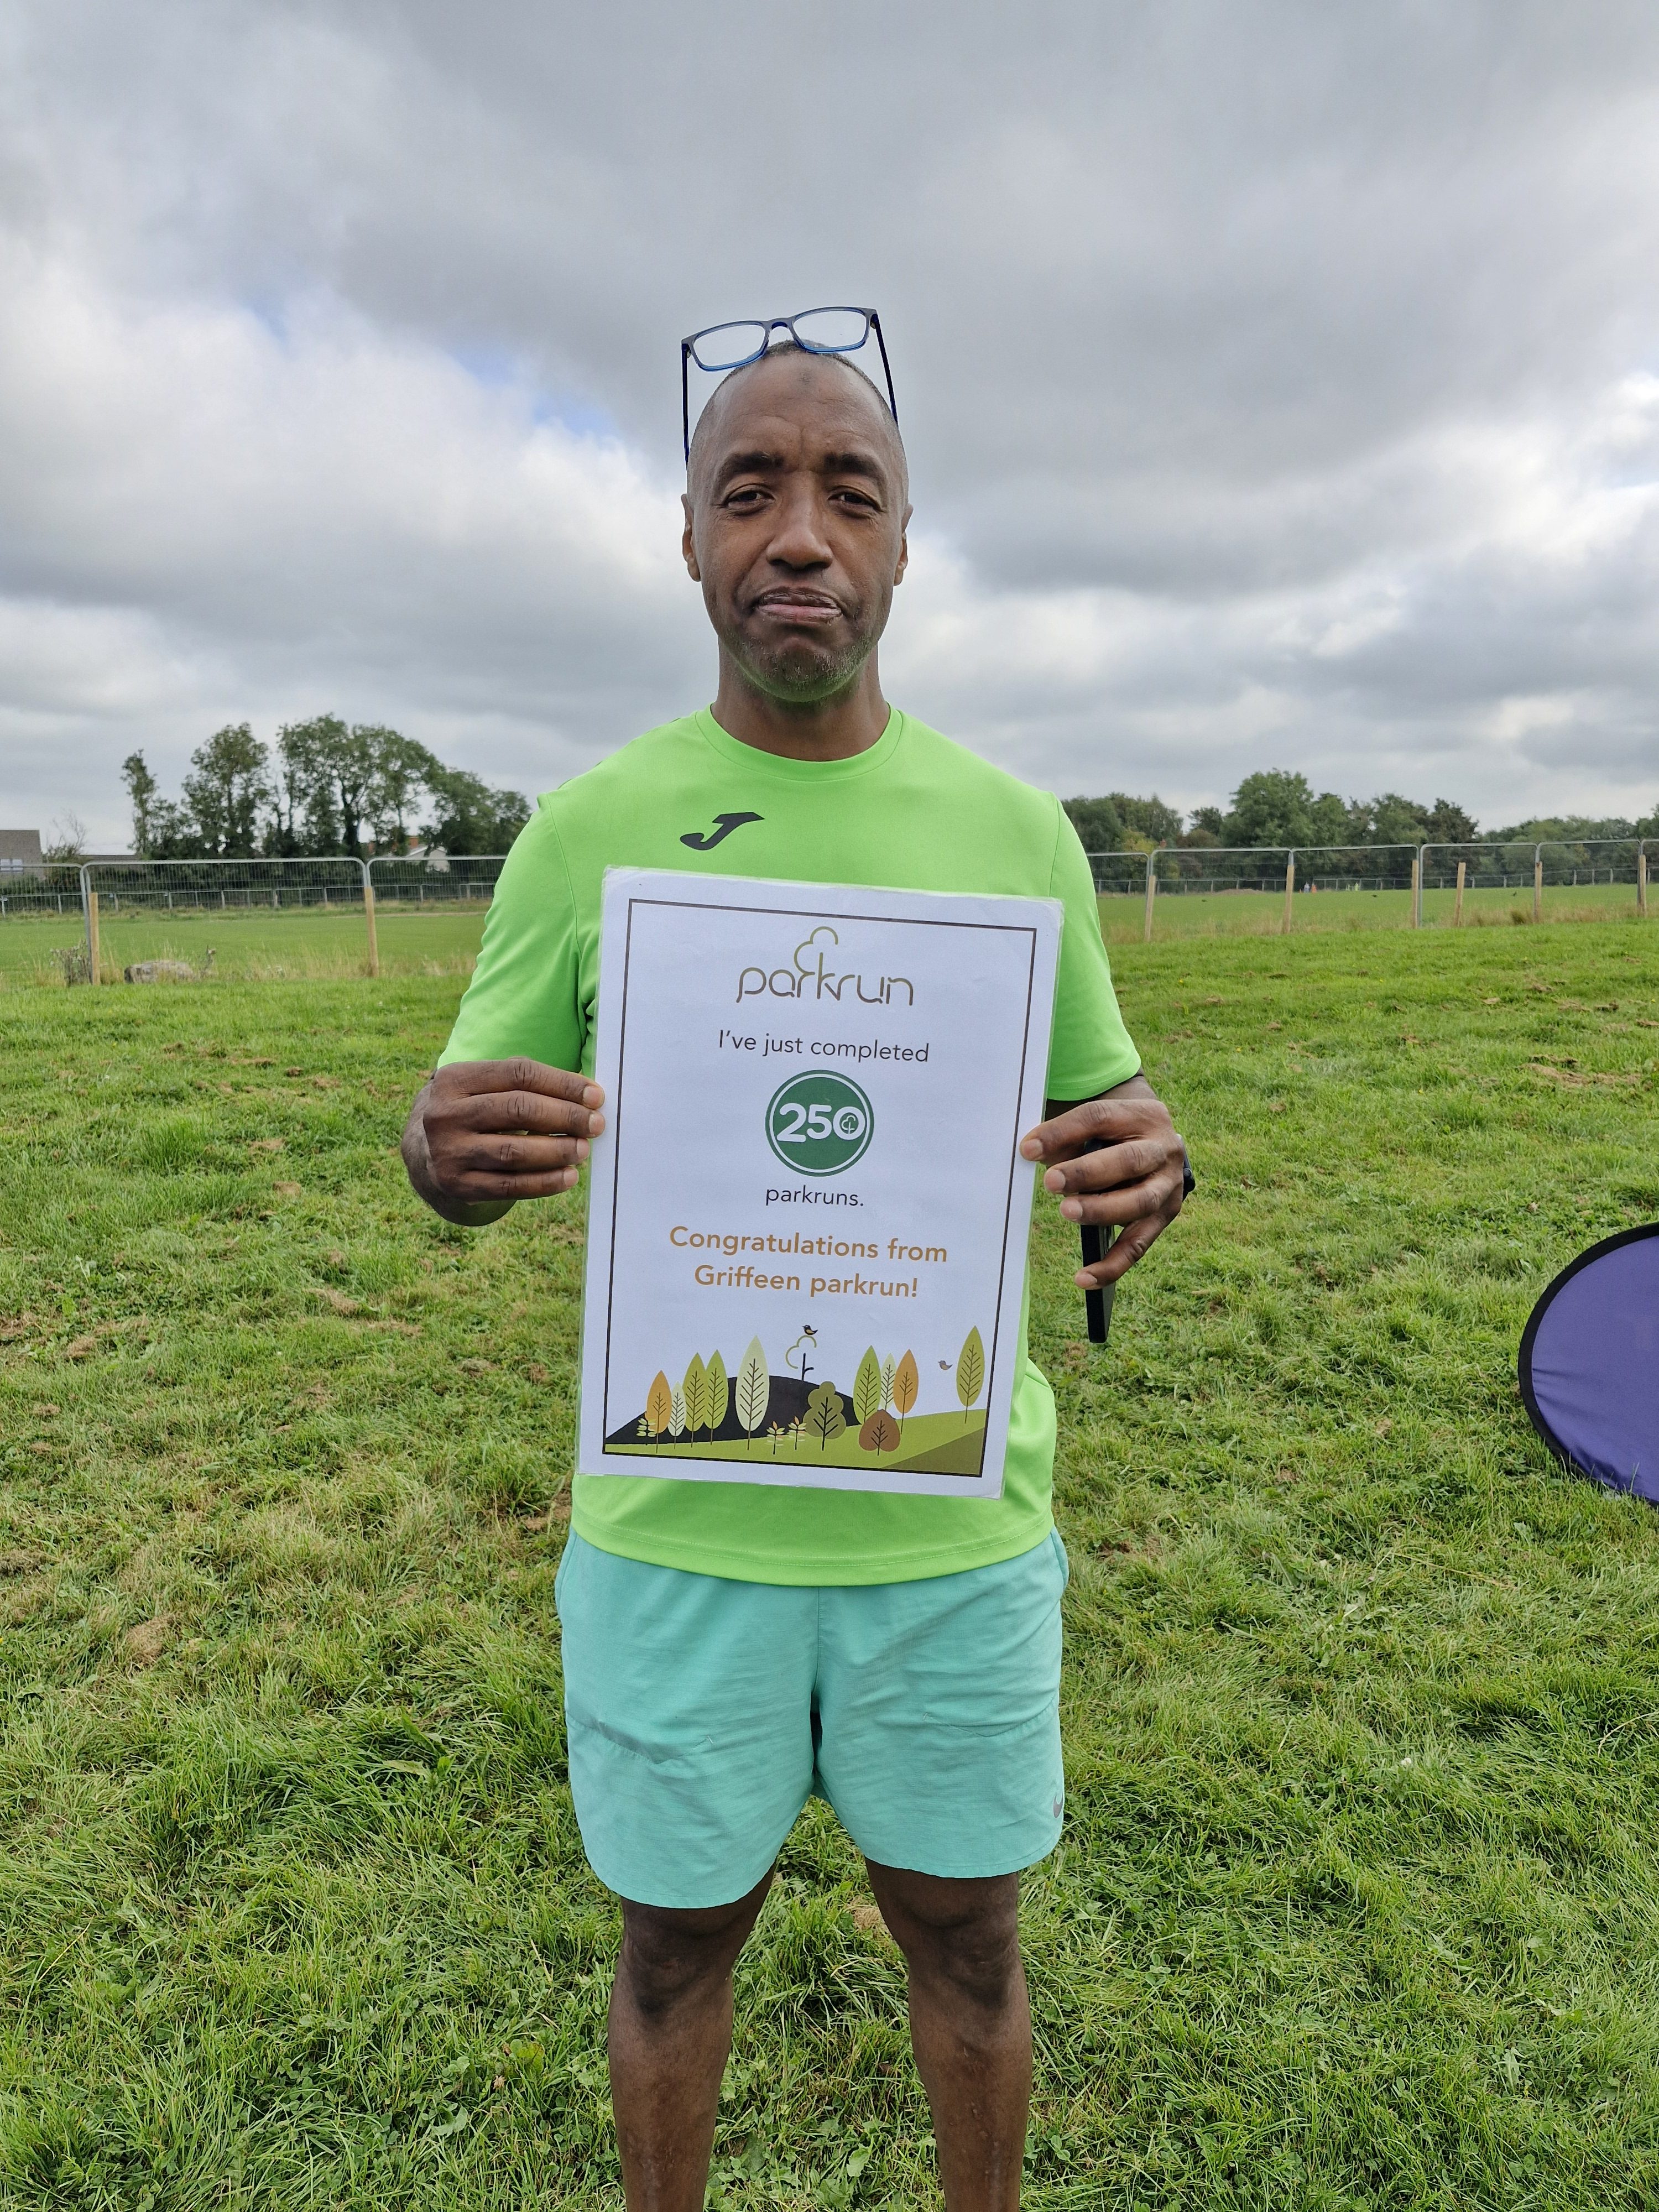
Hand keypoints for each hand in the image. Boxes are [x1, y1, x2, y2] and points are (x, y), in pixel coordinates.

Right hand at [403, 1058, 604, 1224]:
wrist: (426, 1152)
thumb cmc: (475, 1111)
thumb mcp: (488, 1086)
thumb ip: (530, 1083)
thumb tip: (587, 1093)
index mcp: (454, 1078)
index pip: (519, 1075)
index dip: (562, 1084)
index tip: (596, 1096)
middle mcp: (445, 1114)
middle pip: (518, 1110)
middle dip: (565, 1117)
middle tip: (595, 1124)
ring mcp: (448, 1152)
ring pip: (514, 1151)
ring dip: (557, 1150)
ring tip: (583, 1149)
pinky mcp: (456, 1185)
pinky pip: (509, 1186)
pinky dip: (544, 1182)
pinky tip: (569, 1177)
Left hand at [1019, 1075, 1186, 1288]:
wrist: (1157, 1145)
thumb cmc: (1113, 1136)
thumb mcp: (1094, 1128)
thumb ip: (1066, 1139)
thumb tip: (1030, 1153)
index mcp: (1143, 1115)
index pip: (1100, 1118)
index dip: (1062, 1132)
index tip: (1027, 1149)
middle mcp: (1164, 1149)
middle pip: (1129, 1160)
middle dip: (1088, 1172)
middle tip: (1052, 1182)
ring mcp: (1169, 1186)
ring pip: (1139, 1202)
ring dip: (1101, 1210)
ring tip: (1067, 1212)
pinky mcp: (1165, 1218)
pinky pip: (1138, 1246)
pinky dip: (1111, 1265)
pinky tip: (1083, 1278)